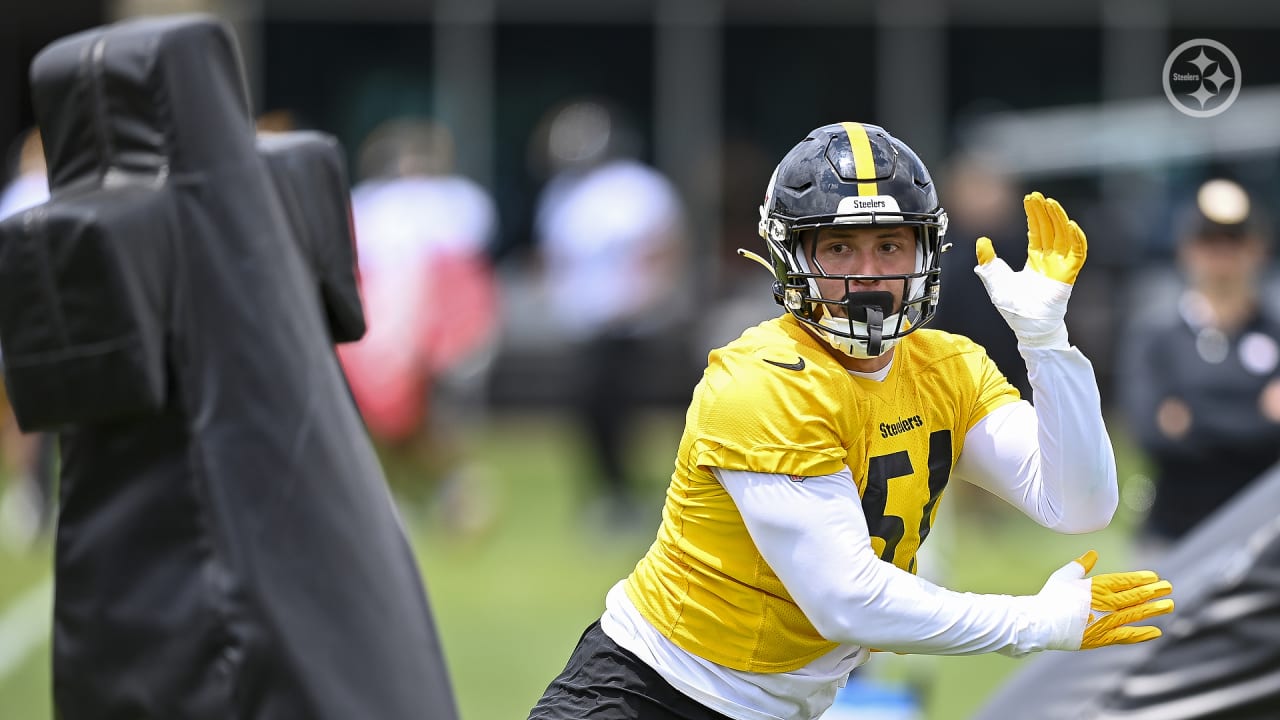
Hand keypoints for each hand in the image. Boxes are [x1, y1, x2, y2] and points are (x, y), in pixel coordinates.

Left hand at [973, 192, 1087, 348]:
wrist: (1025, 326)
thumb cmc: (1013, 308)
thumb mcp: (994, 280)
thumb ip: (987, 261)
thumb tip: (981, 241)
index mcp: (1035, 260)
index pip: (1037, 231)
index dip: (1034, 215)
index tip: (1030, 198)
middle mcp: (1050, 261)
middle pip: (1050, 230)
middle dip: (1045, 212)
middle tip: (1038, 196)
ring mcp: (1060, 267)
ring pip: (1063, 237)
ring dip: (1058, 219)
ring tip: (1050, 203)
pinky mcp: (1068, 276)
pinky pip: (1077, 254)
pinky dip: (1075, 239)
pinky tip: (1069, 224)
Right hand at [1036, 550, 1173, 650]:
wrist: (1040, 622)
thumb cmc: (1049, 597)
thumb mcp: (1063, 576)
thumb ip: (1080, 565)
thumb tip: (1093, 554)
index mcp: (1096, 586)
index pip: (1125, 581)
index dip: (1141, 578)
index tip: (1154, 577)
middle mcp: (1105, 602)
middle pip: (1135, 596)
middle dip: (1153, 591)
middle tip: (1168, 587)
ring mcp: (1106, 621)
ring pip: (1136, 614)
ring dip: (1154, 609)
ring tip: (1169, 605)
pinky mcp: (1103, 637)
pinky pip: (1128, 635)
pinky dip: (1143, 634)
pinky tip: (1156, 631)